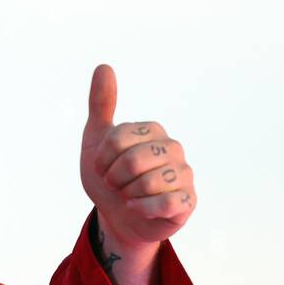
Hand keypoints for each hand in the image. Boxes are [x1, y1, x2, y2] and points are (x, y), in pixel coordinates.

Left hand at [79, 64, 195, 247]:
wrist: (116, 217)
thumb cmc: (109, 177)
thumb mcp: (96, 141)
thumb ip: (101, 104)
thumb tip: (103, 66)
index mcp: (153, 131)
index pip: (118, 139)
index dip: (102, 160)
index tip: (102, 168)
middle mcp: (173, 148)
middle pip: (134, 161)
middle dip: (115, 178)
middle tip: (116, 184)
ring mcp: (183, 174)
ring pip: (150, 182)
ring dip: (128, 195)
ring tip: (129, 196)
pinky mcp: (187, 201)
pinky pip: (166, 202)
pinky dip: (144, 208)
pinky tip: (137, 208)